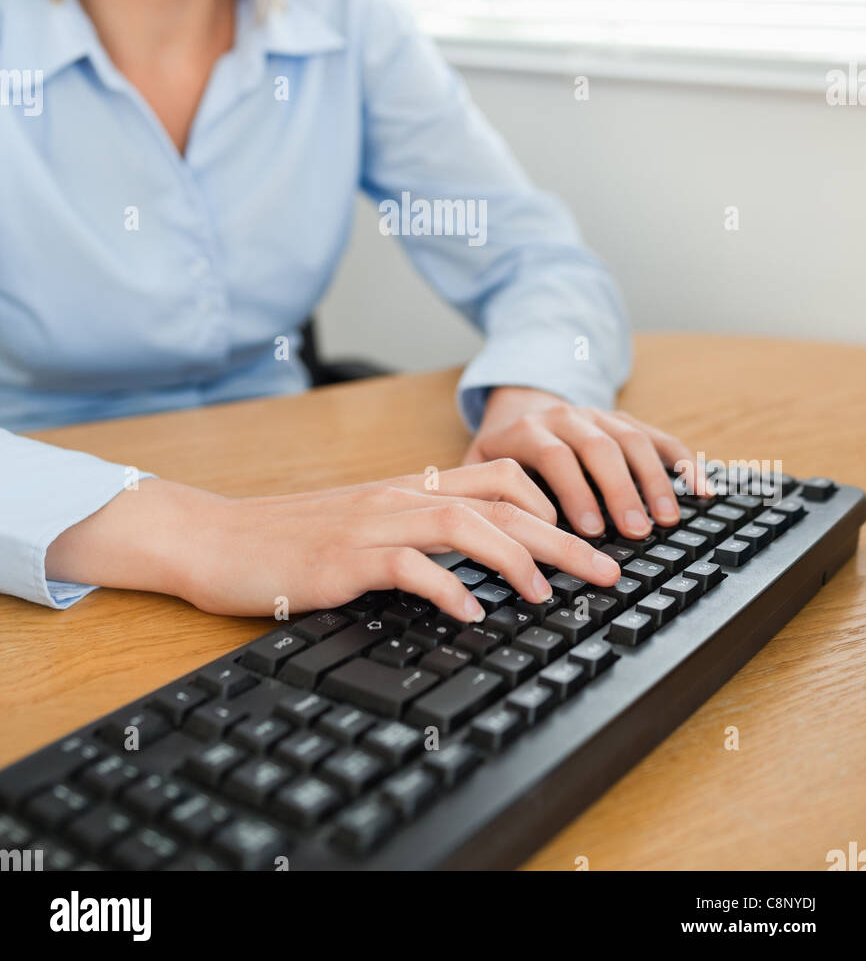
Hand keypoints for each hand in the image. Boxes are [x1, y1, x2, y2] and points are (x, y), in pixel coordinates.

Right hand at [179, 459, 621, 619]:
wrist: (218, 539)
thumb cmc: (292, 542)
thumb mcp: (367, 530)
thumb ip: (420, 538)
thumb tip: (480, 570)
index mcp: (411, 489)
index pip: (502, 478)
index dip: (556, 505)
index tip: (593, 540)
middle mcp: (401, 496)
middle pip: (501, 504)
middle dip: (564, 536)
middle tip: (609, 571)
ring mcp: (373, 523)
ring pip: (465, 522)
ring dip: (518, 558)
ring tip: (553, 594)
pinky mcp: (343, 558)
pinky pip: (408, 565)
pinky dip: (447, 586)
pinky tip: (473, 613)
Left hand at [463, 387, 699, 539]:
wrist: (518, 403)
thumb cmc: (498, 453)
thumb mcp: (475, 466)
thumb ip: (480, 492)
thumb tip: (487, 538)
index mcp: (527, 429)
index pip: (554, 455)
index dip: (574, 490)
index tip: (588, 530)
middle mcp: (566, 417)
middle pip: (599, 447)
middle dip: (620, 491)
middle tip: (636, 532)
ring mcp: (598, 415)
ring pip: (632, 440)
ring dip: (654, 480)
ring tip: (667, 520)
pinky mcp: (623, 420)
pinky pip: (657, 436)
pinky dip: (684, 462)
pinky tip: (703, 489)